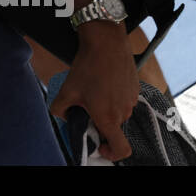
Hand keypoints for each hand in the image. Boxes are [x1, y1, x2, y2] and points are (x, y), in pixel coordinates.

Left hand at [47, 21, 138, 160]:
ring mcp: (132, 100)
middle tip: (86, 106)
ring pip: (118, 113)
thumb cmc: (87, 67)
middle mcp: (124, 112)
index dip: (110, 153)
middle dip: (100, 123)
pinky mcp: (136, 88)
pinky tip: (103, 82)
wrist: (106, 42)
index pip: (120, 149)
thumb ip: (60, 110)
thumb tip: (65, 117)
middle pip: (114, 128)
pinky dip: (114, 97)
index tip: (99, 146)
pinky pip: (124, 100)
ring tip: (94, 90)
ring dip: (107, 108)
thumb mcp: (66, 90)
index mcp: (108, 117)